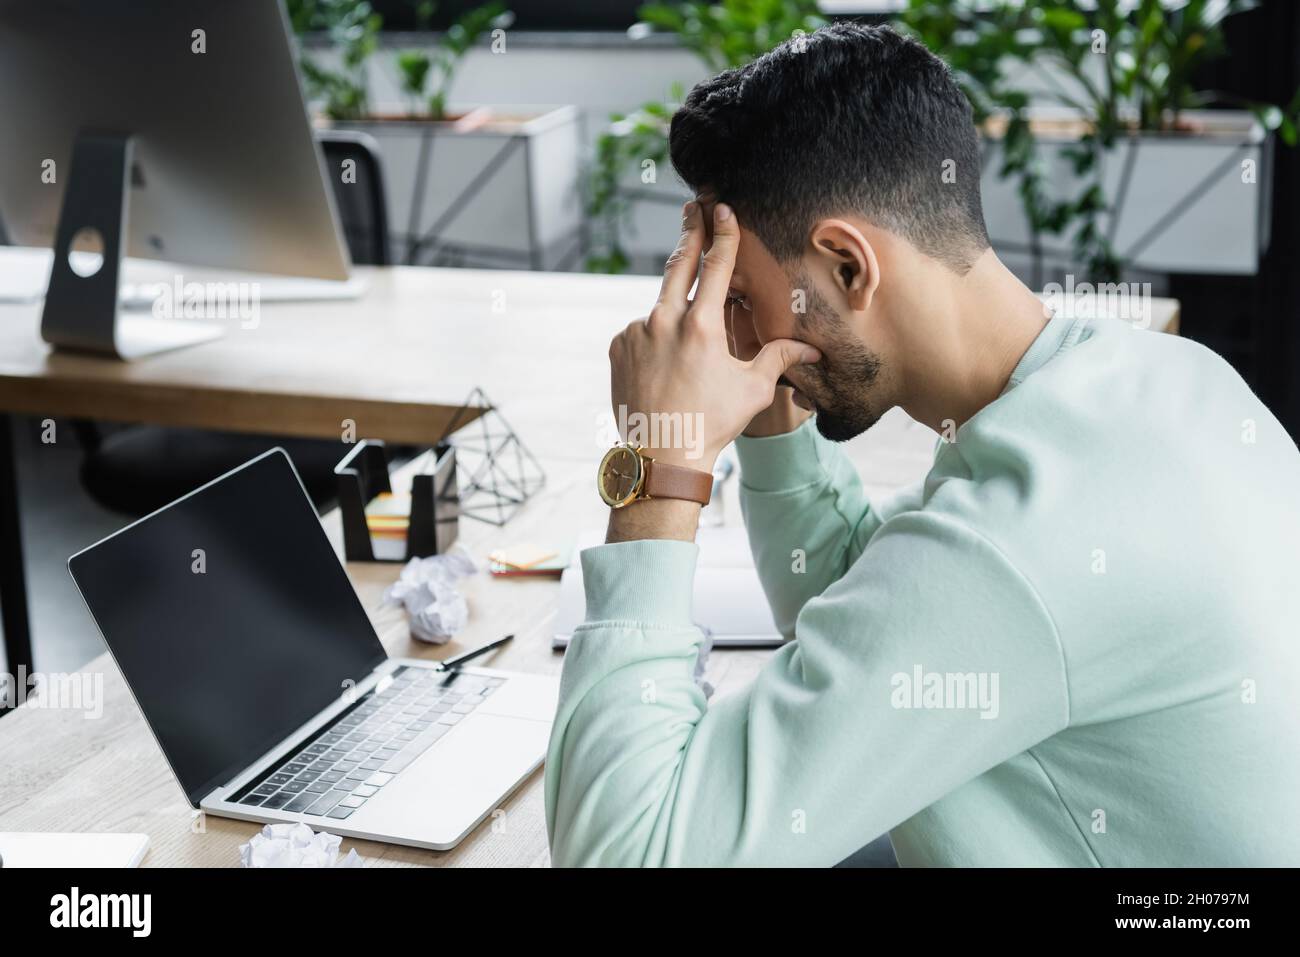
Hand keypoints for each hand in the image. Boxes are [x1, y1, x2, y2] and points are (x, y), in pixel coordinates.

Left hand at [607, 201, 820, 473]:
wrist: (662, 455)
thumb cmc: (712, 423)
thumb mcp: (753, 389)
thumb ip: (778, 358)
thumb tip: (813, 350)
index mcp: (701, 325)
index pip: (716, 266)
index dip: (723, 234)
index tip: (722, 209)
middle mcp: (664, 321)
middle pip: (679, 264)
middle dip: (689, 232)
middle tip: (693, 208)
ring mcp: (636, 332)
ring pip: (661, 309)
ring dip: (675, 316)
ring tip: (685, 356)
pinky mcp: (619, 346)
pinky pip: (640, 332)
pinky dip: (654, 339)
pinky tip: (664, 368)